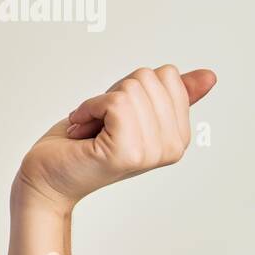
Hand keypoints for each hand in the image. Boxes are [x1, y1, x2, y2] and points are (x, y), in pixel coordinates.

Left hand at [14, 65, 216, 214]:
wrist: (47, 179)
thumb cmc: (80, 146)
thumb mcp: (127, 112)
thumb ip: (167, 96)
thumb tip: (208, 76)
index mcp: (178, 137)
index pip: (167, 76)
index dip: (129, 88)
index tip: (113, 116)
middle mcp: (172, 147)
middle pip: (148, 78)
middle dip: (113, 94)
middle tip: (99, 125)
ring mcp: (151, 152)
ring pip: (130, 89)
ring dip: (97, 104)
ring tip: (90, 130)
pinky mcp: (126, 152)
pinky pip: (114, 102)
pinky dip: (88, 109)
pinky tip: (82, 130)